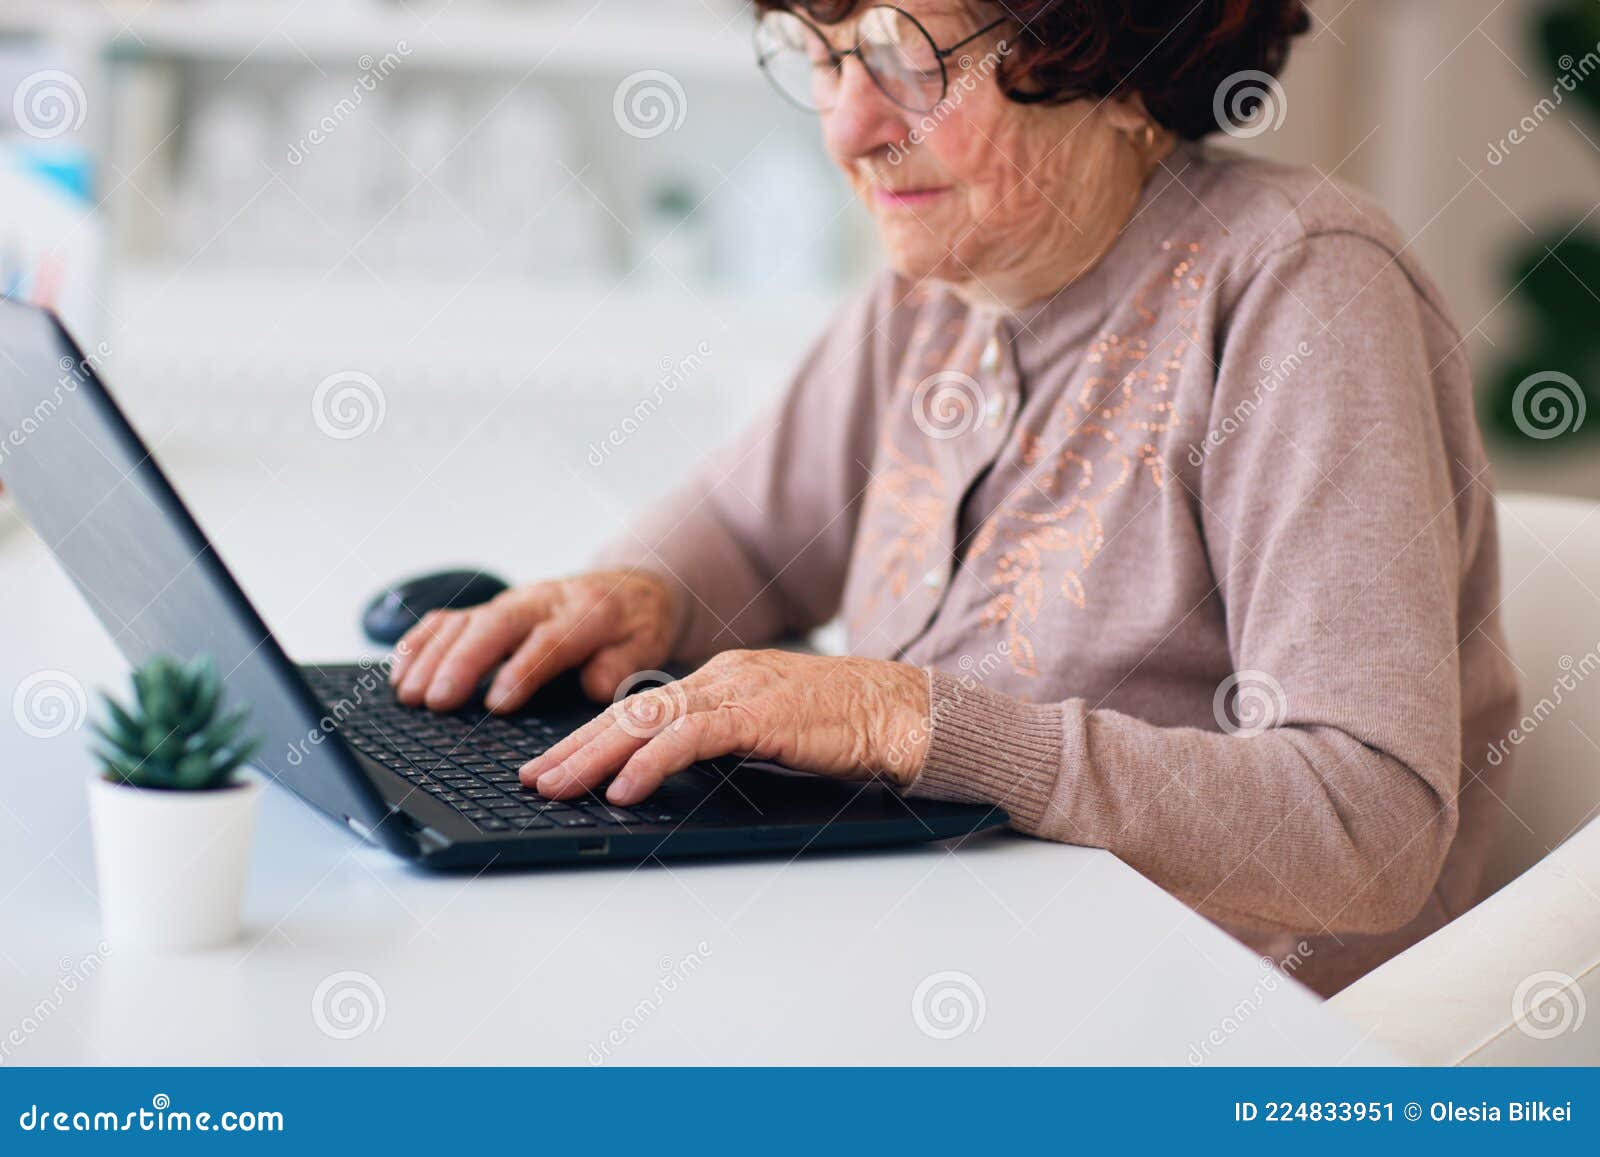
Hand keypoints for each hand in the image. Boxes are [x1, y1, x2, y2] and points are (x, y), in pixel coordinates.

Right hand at [388, 569, 680, 712]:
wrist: (628, 588)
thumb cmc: (635, 624)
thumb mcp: (647, 645)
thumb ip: (623, 665)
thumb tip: (594, 686)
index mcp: (585, 611)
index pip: (549, 639)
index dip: (522, 670)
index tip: (498, 705)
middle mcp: (542, 601)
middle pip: (496, 625)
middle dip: (462, 663)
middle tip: (436, 701)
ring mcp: (512, 602)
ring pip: (466, 621)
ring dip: (433, 656)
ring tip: (409, 694)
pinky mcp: (491, 608)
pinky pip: (449, 619)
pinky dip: (421, 642)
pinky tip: (400, 669)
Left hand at [519, 649, 931, 805]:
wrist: (902, 712)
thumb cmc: (845, 727)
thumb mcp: (769, 730)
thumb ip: (723, 741)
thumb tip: (673, 772)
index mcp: (721, 678)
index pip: (640, 708)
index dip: (591, 737)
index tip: (554, 763)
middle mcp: (721, 677)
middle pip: (630, 711)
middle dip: (575, 747)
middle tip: (534, 778)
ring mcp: (739, 691)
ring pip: (648, 721)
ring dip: (596, 756)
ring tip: (559, 786)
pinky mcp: (760, 714)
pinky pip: (691, 738)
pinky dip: (651, 762)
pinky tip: (624, 787)